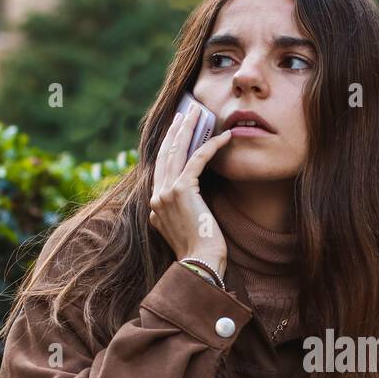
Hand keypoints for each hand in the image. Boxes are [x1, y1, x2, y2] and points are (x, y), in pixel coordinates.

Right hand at [147, 109, 234, 273]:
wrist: (200, 265)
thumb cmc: (200, 253)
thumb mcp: (186, 229)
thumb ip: (181, 212)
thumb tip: (191, 200)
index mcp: (155, 206)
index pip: (161, 168)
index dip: (169, 146)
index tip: (177, 130)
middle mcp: (156, 197)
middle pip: (164, 153)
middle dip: (176, 130)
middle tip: (185, 112)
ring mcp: (166, 193)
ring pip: (177, 151)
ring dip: (189, 128)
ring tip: (198, 112)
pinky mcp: (182, 191)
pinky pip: (197, 159)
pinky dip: (211, 146)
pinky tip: (224, 137)